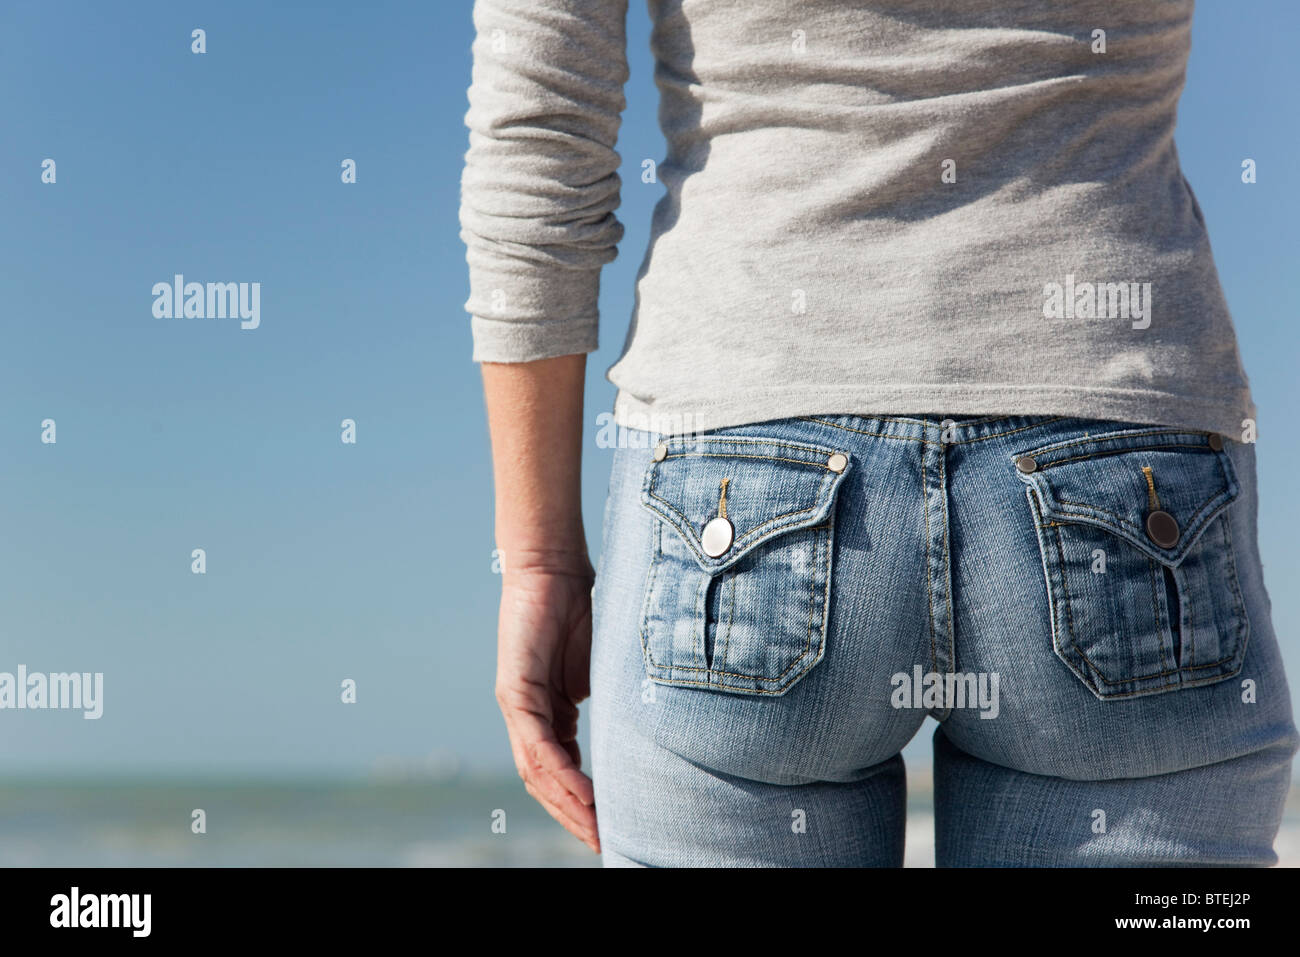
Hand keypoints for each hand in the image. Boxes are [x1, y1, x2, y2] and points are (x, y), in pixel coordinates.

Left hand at [495, 559, 599, 852]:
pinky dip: (560, 774)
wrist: (554, 565)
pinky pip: (537, 745)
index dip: (583, 802)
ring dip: (569, 805)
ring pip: (539, 772)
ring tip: (596, 829)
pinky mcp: (515, 692)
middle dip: (575, 816)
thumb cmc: (582, 606)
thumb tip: (642, 731)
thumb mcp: (602, 667)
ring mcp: (519, 706)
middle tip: (602, 844)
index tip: (610, 826)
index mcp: (549, 713)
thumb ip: (611, 700)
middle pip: (547, 782)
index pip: (562, 771)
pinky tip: (582, 794)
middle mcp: (529, 716)